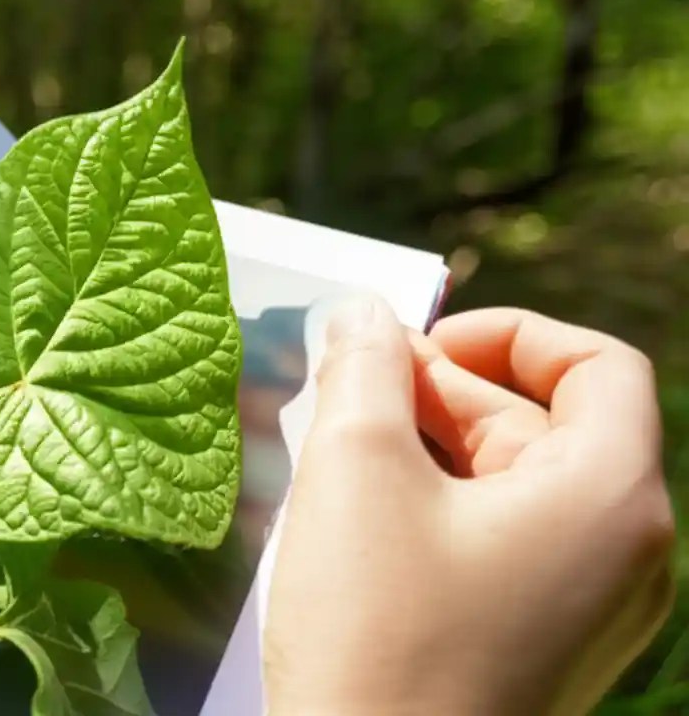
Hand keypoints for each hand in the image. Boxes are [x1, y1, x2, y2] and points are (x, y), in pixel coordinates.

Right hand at [263, 298, 674, 715]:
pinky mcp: (542, 648)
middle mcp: (623, 556)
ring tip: (338, 453)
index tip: (417, 346)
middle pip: (548, 426)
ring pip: (517, 489)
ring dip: (432, 451)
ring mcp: (588, 611)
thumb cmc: (377, 642)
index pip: (598, 366)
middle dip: (444, 395)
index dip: (506, 333)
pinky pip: (504, 547)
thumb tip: (363, 315)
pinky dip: (440, 511)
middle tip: (348, 394)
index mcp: (611, 500)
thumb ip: (363, 371)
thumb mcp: (356, 475)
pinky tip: (360, 519)